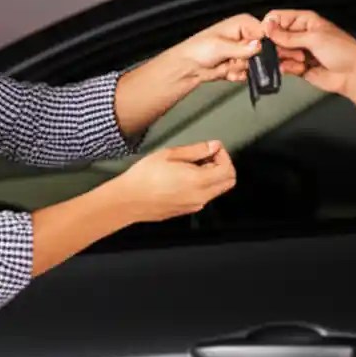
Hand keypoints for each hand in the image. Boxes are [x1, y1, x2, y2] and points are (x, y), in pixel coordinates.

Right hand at [111, 141, 236, 222]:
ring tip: (191, 165)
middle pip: (227, 182)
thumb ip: (196, 150)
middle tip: (206, 156)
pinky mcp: (186, 210)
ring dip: (212, 176)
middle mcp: (200, 196)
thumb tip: (212, 146)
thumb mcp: (169, 155)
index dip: (223, 155)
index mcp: (198, 181)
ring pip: (216, 190)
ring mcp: (193, 205)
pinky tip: (183, 177)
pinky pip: (203, 197)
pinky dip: (202, 186)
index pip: (228, 169)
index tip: (212, 148)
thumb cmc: (143, 178)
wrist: (127, 201)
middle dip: (222, 166)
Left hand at [168, 14, 265, 83]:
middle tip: (235, 59)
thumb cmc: (198, 49)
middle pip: (262, 51)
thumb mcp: (221, 47)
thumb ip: (242, 48)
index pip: (264, 32)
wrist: (188, 66)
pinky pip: (248, 73)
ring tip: (227, 64)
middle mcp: (245, 36)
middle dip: (248, 60)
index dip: (262, 44)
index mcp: (242, 24)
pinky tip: (226, 71)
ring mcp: (243, 51)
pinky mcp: (240, 64)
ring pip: (255, 64)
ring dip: (241, 68)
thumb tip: (258, 46)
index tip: (254, 53)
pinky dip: (237, 74)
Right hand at [262, 10, 355, 95]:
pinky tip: (298, 68)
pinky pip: (285, 66)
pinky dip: (288, 68)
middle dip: (276, 44)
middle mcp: (301, 35)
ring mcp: (300, 51)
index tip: (265, 35)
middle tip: (286, 49)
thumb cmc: (343, 51)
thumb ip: (288, 35)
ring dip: (285, 57)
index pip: (278, 18)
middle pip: (275, 36)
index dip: (269, 26)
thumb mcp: (314, 38)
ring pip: (279, 52)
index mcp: (305, 21)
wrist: (354, 75)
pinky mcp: (299, 67)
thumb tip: (268, 27)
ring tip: (300, 59)